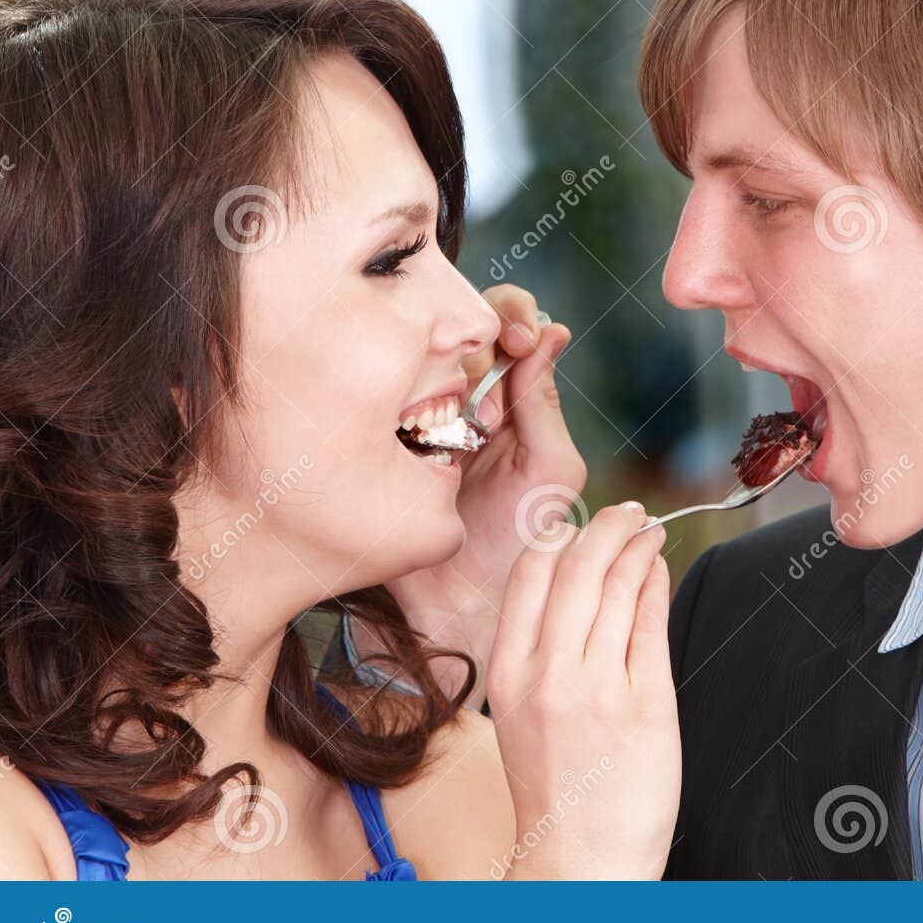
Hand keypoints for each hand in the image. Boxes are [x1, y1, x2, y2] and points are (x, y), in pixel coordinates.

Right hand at [384, 284, 584, 705]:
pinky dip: (386, 393)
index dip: (512, 316)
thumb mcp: (551, 469)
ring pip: (408, 349)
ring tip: (442, 407)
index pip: (507, 324)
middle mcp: (455, 395)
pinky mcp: (370, 437)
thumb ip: (545, 402)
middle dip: (465, 329)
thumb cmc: (520, 541)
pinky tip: (404, 423)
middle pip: (450, 321)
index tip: (519, 342)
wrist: (463, 606)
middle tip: (481, 365)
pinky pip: (369, 392)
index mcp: (506, 396)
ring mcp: (407, 412)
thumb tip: (553, 331)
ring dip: (427, 363)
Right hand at [486, 503, 678, 879]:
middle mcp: (549, 674)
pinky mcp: (647, 704)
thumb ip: (543, 646)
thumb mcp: (523, 711)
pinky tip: (660, 572)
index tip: (577, 521)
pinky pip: (651, 624)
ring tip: (650, 533)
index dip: (558, 534)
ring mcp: (599, 688)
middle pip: (578, 567)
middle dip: (608, 526)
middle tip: (629, 512)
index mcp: (508, 673)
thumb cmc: (555, 787)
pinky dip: (657, 586)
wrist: (580, 859)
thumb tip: (578, 575)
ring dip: (638, 547)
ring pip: (619, 587)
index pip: (529, 575)